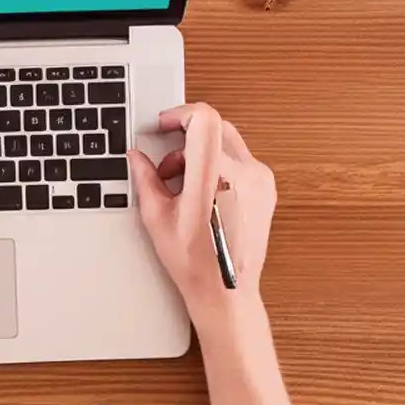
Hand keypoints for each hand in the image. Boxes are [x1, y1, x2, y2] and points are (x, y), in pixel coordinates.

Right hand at [126, 103, 276, 335]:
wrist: (227, 291)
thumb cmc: (194, 263)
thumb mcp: (157, 218)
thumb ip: (145, 178)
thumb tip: (136, 157)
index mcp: (213, 178)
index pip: (204, 119)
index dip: (180, 113)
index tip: (165, 124)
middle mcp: (243, 174)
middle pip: (214, 126)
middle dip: (186, 137)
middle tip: (167, 165)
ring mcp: (260, 181)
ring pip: (227, 141)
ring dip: (201, 151)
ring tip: (182, 183)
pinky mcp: (267, 188)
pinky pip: (241, 159)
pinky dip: (218, 164)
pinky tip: (204, 191)